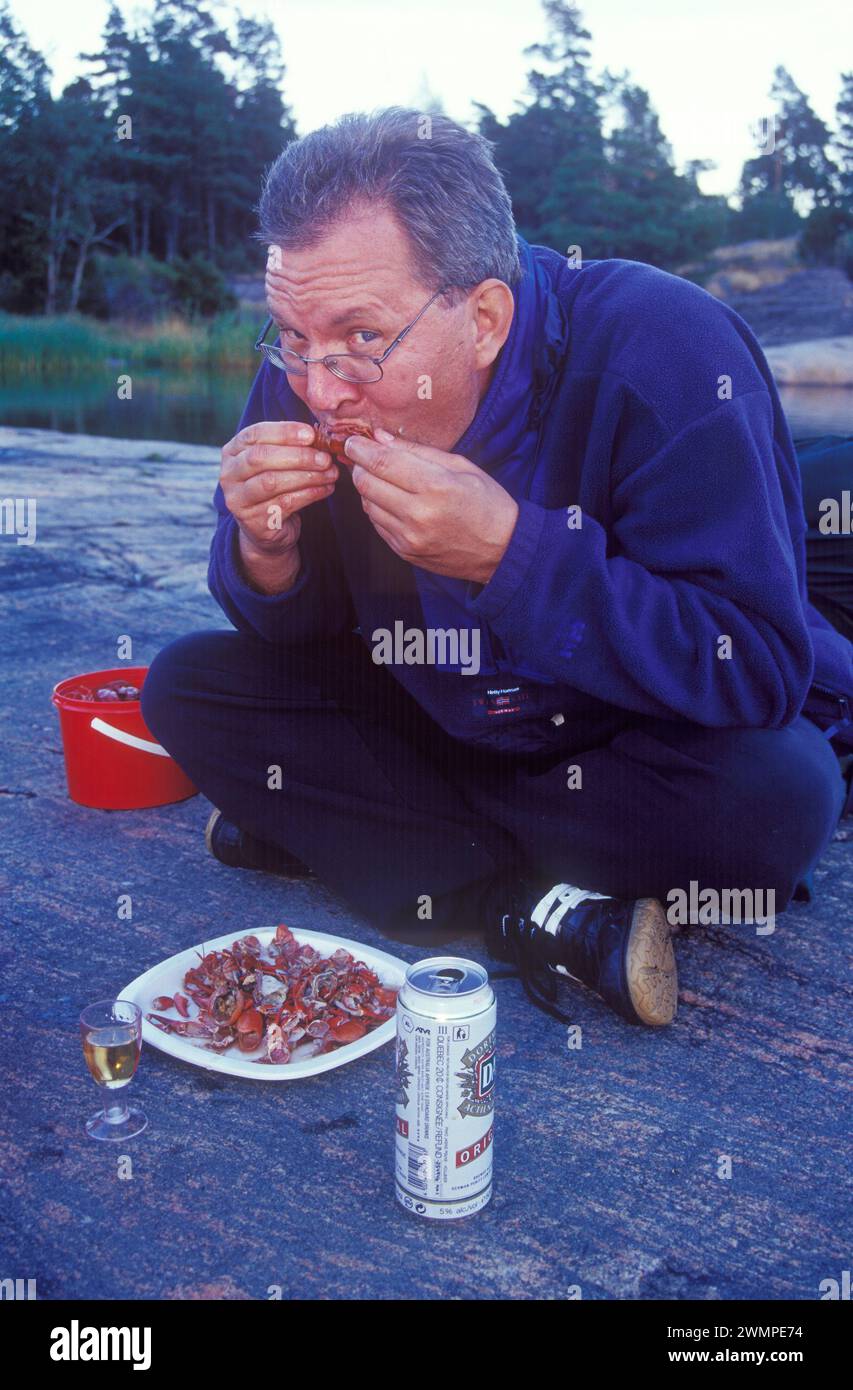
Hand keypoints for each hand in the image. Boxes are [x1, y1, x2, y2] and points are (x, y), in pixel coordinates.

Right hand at [220, 421, 337, 553]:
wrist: (266, 528)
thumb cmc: (274, 487)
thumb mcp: (275, 462)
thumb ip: (288, 447)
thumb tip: (318, 437)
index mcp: (232, 452)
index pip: (255, 434)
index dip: (284, 432)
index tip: (311, 434)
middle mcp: (229, 475)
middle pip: (261, 458)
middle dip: (298, 456)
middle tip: (325, 458)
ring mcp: (237, 500)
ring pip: (272, 482)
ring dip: (307, 476)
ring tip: (330, 474)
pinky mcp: (253, 521)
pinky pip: (284, 503)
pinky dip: (310, 494)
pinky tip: (325, 489)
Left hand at [345, 430, 518, 583]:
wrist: (502, 549)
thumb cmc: (486, 502)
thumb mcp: (460, 466)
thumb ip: (417, 451)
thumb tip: (380, 437)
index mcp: (436, 487)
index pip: (382, 463)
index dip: (361, 449)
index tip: (353, 440)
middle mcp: (418, 515)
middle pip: (367, 484)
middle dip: (359, 466)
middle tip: (362, 457)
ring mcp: (409, 538)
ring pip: (368, 506)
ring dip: (369, 489)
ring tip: (383, 479)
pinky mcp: (405, 552)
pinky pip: (377, 525)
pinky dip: (378, 509)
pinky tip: (393, 501)